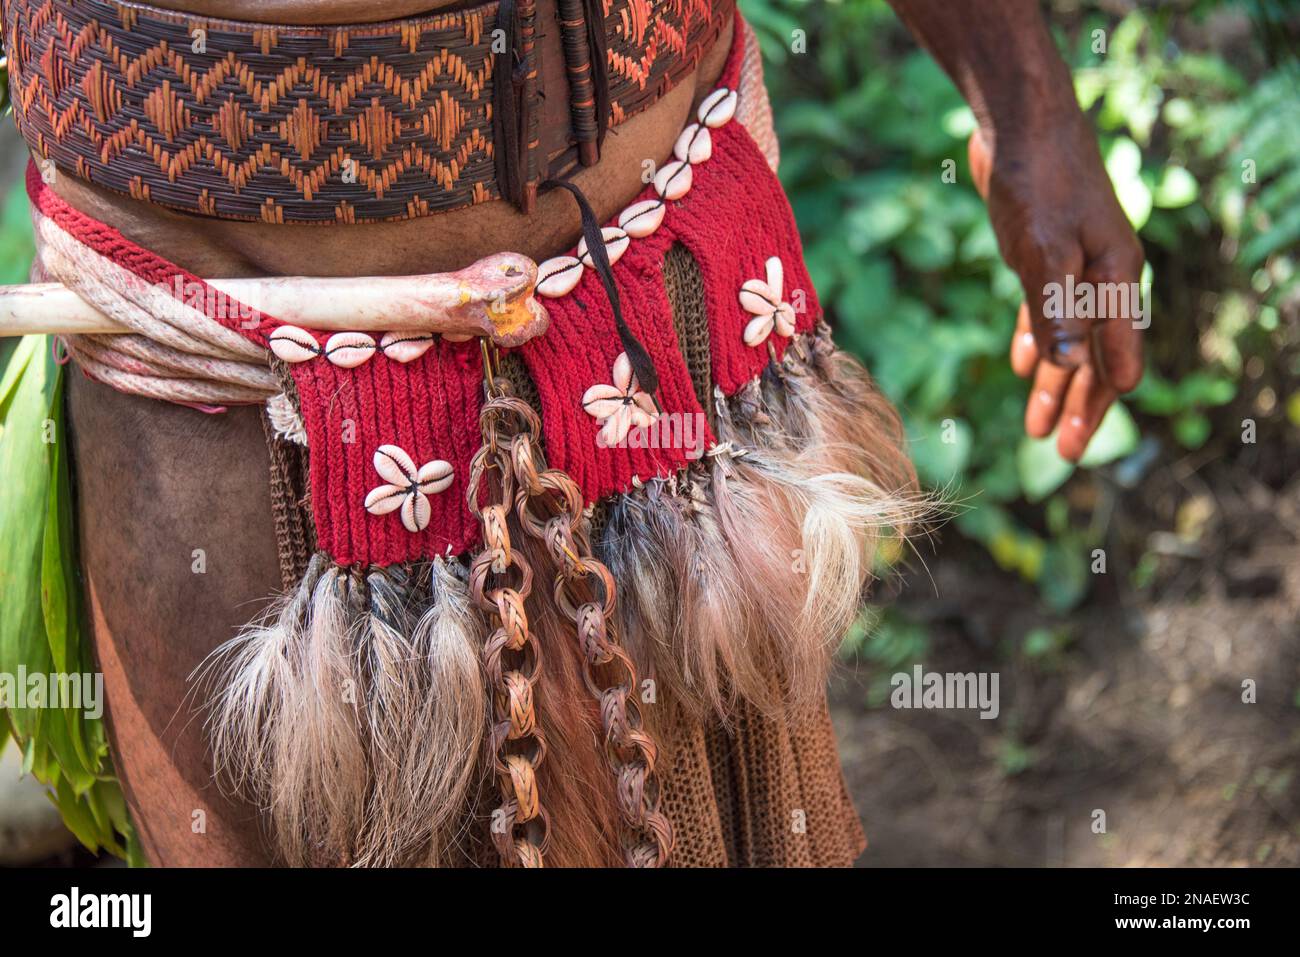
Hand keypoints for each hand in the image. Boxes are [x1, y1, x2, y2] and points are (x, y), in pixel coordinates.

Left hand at [968, 117, 1144, 460]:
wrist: (1020, 124)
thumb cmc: (1038, 184)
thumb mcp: (1045, 249)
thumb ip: (1057, 307)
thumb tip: (1070, 368)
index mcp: (1114, 280)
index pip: (1112, 359)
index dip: (1094, 405)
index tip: (1076, 447)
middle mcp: (1101, 277)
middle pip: (1094, 358)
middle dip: (1077, 407)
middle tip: (1062, 454)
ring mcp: (1074, 265)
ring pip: (1069, 339)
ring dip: (1054, 384)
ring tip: (1038, 428)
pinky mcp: (1044, 253)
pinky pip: (1047, 310)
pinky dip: (1036, 340)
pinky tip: (1022, 366)